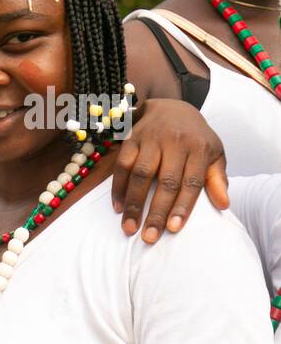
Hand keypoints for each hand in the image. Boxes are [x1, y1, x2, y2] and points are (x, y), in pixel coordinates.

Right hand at [110, 98, 227, 243]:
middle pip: (166, 181)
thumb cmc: (195, 137)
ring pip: (140, 174)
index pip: (192, 181)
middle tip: (149, 237)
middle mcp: (175, 142)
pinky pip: (122, 166)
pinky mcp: (131, 139)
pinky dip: (118, 188)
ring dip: (134, 203)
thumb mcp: (214, 153)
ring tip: (129, 228)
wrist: (171, 106)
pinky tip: (118, 207)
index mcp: (199, 148)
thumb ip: (217, 178)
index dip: (182, 206)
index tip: (174, 228)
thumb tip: (224, 205)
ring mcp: (151, 139)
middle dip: (156, 211)